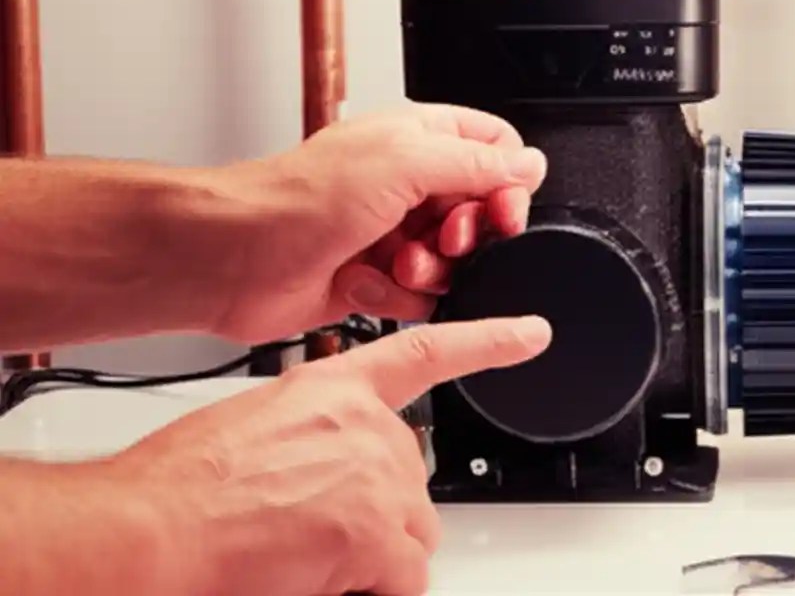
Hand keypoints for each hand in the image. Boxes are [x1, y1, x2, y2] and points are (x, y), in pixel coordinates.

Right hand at [103, 316, 551, 595]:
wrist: (153, 528)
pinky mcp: (377, 534)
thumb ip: (312, 434)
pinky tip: (320, 581)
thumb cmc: (182, 486)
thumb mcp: (255, 426)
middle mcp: (368, 427)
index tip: (530, 334)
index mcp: (333, 389)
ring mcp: (378, 479)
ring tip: (304, 559)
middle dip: (375, 518)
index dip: (486, 342)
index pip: (425, 353)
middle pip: (413, 482)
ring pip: (412, 534)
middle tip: (311, 534)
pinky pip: (403, 580)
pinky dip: (371, 590)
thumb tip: (325, 467)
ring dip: (371, 559)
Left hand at [210, 105, 546, 343]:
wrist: (235, 260)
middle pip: (479, 214)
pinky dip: (400, 295)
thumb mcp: (405, 164)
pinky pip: (423, 296)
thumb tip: (529, 166)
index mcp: (417, 140)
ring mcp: (391, 231)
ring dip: (429, 270)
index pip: (494, 153)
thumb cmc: (296, 201)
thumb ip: (477, 166)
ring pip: (453, 261)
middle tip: (443, 238)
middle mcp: (407, 183)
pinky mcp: (376, 278)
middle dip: (467, 235)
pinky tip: (366, 281)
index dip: (508, 184)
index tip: (501, 210)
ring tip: (395, 262)